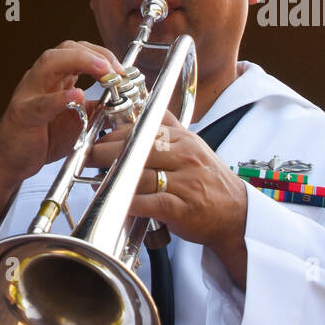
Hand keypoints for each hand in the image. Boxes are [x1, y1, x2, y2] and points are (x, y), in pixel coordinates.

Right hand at [0, 40, 123, 185]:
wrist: (10, 160)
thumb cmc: (40, 138)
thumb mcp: (77, 120)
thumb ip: (96, 108)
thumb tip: (122, 102)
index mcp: (54, 78)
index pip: (78, 50)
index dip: (102, 54)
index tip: (122, 70)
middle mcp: (40, 79)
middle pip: (65, 49)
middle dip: (95, 54)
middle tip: (116, 70)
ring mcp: (29, 94)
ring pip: (50, 64)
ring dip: (80, 62)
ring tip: (103, 71)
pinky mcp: (23, 115)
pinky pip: (41, 103)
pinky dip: (59, 98)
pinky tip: (76, 96)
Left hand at [88, 110, 249, 259]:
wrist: (237, 215)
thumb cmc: (209, 183)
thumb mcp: (194, 147)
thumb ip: (169, 128)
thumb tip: (143, 109)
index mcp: (184, 139)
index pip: (142, 130)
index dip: (114, 136)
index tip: (95, 142)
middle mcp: (185, 156)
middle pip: (137, 149)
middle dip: (106, 153)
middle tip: (87, 159)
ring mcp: (185, 181)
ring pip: (140, 174)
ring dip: (113, 179)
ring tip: (97, 181)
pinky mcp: (182, 207)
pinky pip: (150, 202)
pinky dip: (130, 202)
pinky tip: (116, 202)